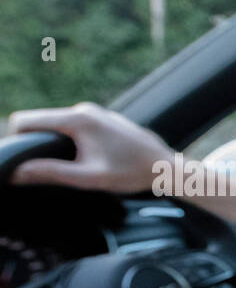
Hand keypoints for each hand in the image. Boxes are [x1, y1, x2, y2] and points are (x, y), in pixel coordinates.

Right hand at [6, 101, 173, 193]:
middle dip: (36, 143)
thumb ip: (52, 173)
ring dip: (54, 143)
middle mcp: (83, 109)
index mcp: (77, 119)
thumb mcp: (89, 178)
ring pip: (57, 124)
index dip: (16, 141)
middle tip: (44, 168)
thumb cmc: (132, 173)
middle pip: (40, 121)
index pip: (25, 120)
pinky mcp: (102, 119)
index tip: (21, 161)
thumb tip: (18, 173)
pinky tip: (84, 158)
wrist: (166, 167)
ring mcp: (94, 112)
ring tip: (67, 165)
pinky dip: (70, 141)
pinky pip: (74, 126)